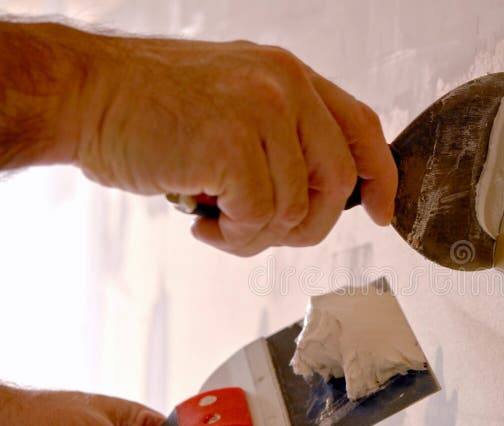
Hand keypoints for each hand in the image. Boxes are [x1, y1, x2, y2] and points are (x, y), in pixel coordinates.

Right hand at [77, 37, 397, 255]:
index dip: (381, 177)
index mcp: (290, 76)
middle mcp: (284, 86)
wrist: (84, 94)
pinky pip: (259, 218)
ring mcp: (260, 111)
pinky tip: (203, 222)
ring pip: (297, 208)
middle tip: (264, 232)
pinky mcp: (231, 145)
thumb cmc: (152, 108)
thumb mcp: (234, 102)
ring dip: (257, 235)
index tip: (383, 213)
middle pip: (337, 181)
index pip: (362, 127)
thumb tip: (317, 194)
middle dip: (308, 226)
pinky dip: (233, 236)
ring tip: (218, 221)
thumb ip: (283, 136)